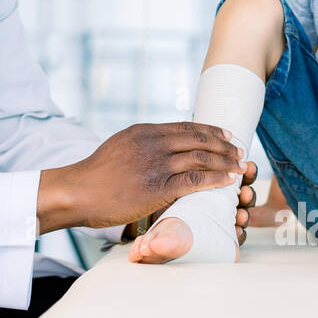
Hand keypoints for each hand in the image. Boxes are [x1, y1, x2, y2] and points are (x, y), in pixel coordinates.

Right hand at [41, 122, 247, 233]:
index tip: (226, 135)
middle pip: (198, 139)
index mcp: (144, 131)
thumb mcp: (119, 146)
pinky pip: (194, 181)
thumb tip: (160, 147)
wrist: (78, 191)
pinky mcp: (157, 187)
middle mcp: (152, 142)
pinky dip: (215, 179)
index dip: (210, 130)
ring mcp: (156, 164)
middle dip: (223, 145)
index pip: (186, 126)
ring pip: (200, 158)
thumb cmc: (96, 175)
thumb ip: (142, 144)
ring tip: (239, 167)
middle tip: (239, 151)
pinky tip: (227, 181)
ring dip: (224, 162)